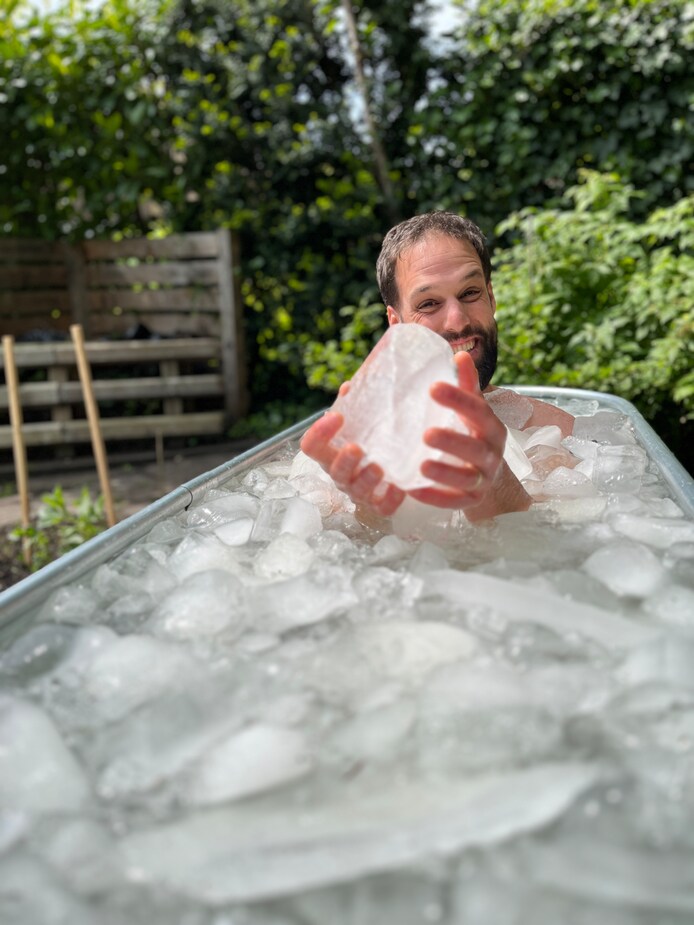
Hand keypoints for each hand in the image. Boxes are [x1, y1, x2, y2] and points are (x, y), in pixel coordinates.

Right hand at [299, 409, 404, 517]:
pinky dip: (390, 499)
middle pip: (334, 470)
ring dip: (367, 479)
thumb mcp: (360, 422)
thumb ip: (354, 406)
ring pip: (357, 490)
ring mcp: (359, 491)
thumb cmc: (368, 440)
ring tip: (379, 468)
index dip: (319, 433)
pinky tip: (400, 488)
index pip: (312, 446)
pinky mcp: (379, 504)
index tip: (337, 417)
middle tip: (356, 448)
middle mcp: (341, 474)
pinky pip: (382, 507)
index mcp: (330, 453)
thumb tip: (350, 387)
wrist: (391, 466)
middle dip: (345, 460)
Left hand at [409, 351, 530, 517]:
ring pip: (467, 478)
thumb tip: (459, 354)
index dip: (458, 400)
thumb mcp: (474, 411)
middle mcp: (491, 454)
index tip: (433, 387)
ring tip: (421, 466)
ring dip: (445, 473)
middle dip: (452, 441)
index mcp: (490, 427)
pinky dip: (437, 498)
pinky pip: (455, 502)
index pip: (478, 411)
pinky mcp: (472, 500)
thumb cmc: (474, 435)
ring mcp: (483, 479)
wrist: (492, 476)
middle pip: (475, 448)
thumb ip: (466, 386)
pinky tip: (415, 490)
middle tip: (426, 434)